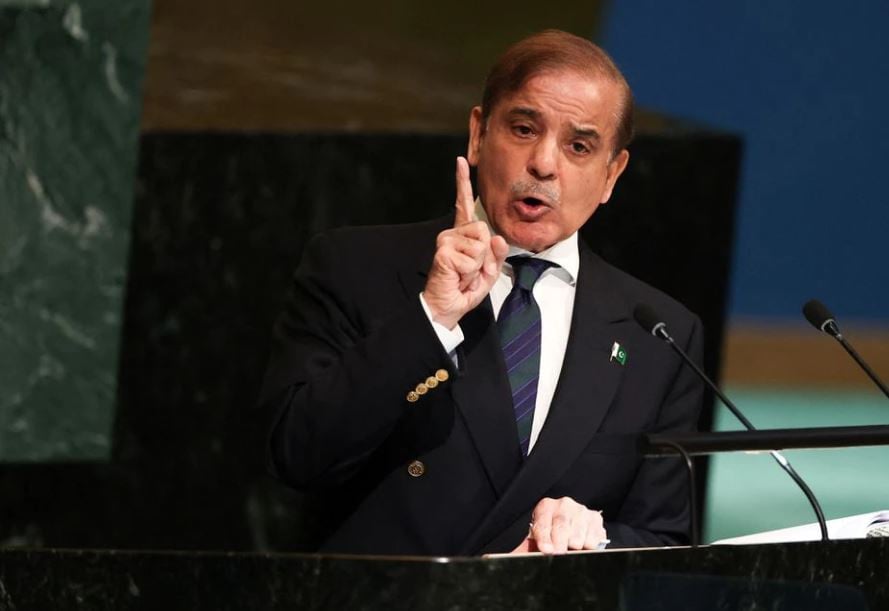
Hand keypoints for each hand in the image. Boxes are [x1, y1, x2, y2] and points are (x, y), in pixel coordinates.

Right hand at [423, 157, 507, 329]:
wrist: (447, 307)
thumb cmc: (465, 289)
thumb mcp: (489, 271)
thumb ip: (497, 254)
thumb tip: (497, 237)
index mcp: (463, 234)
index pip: (464, 204)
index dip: (463, 181)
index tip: (460, 160)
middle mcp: (452, 233)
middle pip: (484, 231)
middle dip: (486, 256)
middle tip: (471, 271)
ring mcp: (445, 241)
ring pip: (480, 245)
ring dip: (478, 266)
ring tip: (464, 274)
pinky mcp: (443, 251)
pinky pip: (472, 258)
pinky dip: (469, 273)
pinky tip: (457, 276)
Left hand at [512, 497, 606, 554]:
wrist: (566, 531)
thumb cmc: (548, 537)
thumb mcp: (535, 540)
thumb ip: (528, 548)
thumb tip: (528, 555)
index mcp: (545, 507)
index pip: (543, 523)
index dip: (545, 538)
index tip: (546, 550)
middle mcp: (564, 504)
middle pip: (562, 527)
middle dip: (560, 545)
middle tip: (559, 555)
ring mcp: (581, 510)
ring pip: (578, 536)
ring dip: (574, 547)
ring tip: (569, 549)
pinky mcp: (596, 519)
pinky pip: (593, 539)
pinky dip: (588, 547)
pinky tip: (582, 545)